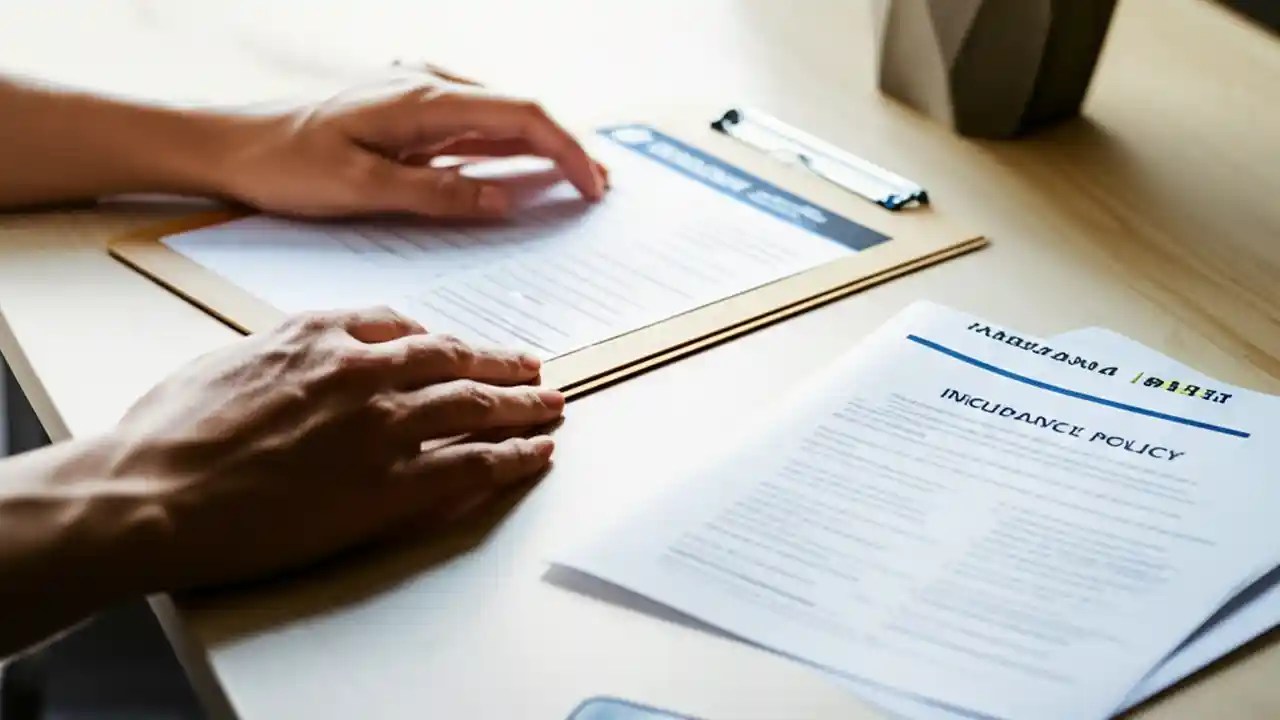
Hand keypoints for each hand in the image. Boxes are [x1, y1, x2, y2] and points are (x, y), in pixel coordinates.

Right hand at [104, 306, 564, 590]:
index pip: (403, 327)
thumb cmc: (169, 434)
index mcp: (322, 335)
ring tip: (551, 405)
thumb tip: (299, 361)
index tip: (460, 345)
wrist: (153, 493)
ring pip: (477, 404)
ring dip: (523, 405)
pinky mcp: (395, 485)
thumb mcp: (225, 363)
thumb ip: (280, 354)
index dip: (442, 338)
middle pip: (455, 358)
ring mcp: (385, 426)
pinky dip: (516, 455)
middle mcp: (365, 371)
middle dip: (500, 362)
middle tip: (532, 367)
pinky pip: (476, 463)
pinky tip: (537, 453)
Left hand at [218, 68, 607, 218]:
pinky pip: (472, 123)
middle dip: (567, 147)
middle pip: (519, 108)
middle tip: (599, 189)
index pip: (521, 113)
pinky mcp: (406, 110)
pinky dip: (506, 144)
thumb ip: (438, 193)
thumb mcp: (362, 188)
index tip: (594, 186)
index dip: (568, 148)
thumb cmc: (287, 165)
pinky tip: (518, 168)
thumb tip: (505, 198)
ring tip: (575, 180)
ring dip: (540, 145)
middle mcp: (427, 85)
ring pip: (499, 114)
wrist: (232, 143)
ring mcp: (417, 94)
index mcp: (423, 99)